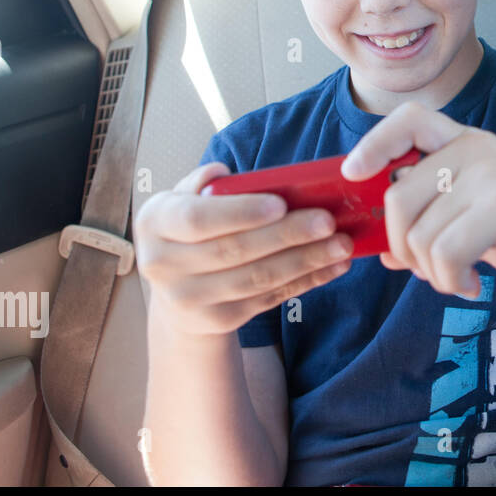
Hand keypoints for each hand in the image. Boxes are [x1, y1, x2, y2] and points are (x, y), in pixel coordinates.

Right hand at [134, 162, 354, 336]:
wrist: (177, 291)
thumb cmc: (192, 230)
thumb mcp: (185, 200)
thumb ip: (204, 184)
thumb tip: (223, 174)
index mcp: (154, 223)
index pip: (197, 219)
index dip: (239, 213)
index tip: (281, 204)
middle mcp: (162, 265)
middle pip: (234, 250)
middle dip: (287, 235)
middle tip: (328, 221)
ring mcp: (188, 299)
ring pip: (256, 279)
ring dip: (306, 261)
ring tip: (341, 244)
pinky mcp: (217, 321)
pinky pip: (269, 298)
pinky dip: (306, 281)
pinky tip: (333, 266)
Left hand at [340, 101, 495, 305]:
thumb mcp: (472, 228)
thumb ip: (431, 226)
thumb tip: (380, 250)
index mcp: (468, 144)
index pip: (410, 118)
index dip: (375, 142)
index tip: (354, 174)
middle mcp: (478, 148)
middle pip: (398, 196)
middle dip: (402, 247)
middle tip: (430, 271)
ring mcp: (493, 173)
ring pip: (419, 233)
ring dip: (431, 273)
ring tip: (459, 279)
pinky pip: (444, 252)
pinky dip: (450, 280)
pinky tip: (472, 285)